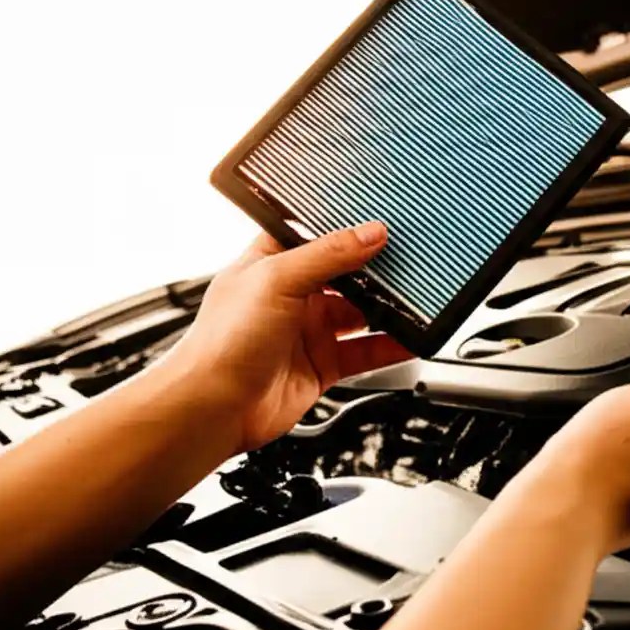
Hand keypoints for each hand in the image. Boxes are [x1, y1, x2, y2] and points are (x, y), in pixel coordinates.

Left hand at [164, 222, 412, 452]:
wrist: (214, 407)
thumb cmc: (222, 341)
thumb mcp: (277, 279)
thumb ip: (328, 255)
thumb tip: (369, 234)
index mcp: (271, 264)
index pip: (315, 236)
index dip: (345, 228)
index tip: (380, 222)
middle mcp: (291, 296)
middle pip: (345, 276)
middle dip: (375, 271)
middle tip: (407, 263)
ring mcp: (307, 333)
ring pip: (360, 315)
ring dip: (386, 310)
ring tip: (415, 301)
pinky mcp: (322, 366)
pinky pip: (365, 352)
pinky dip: (390, 347)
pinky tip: (409, 339)